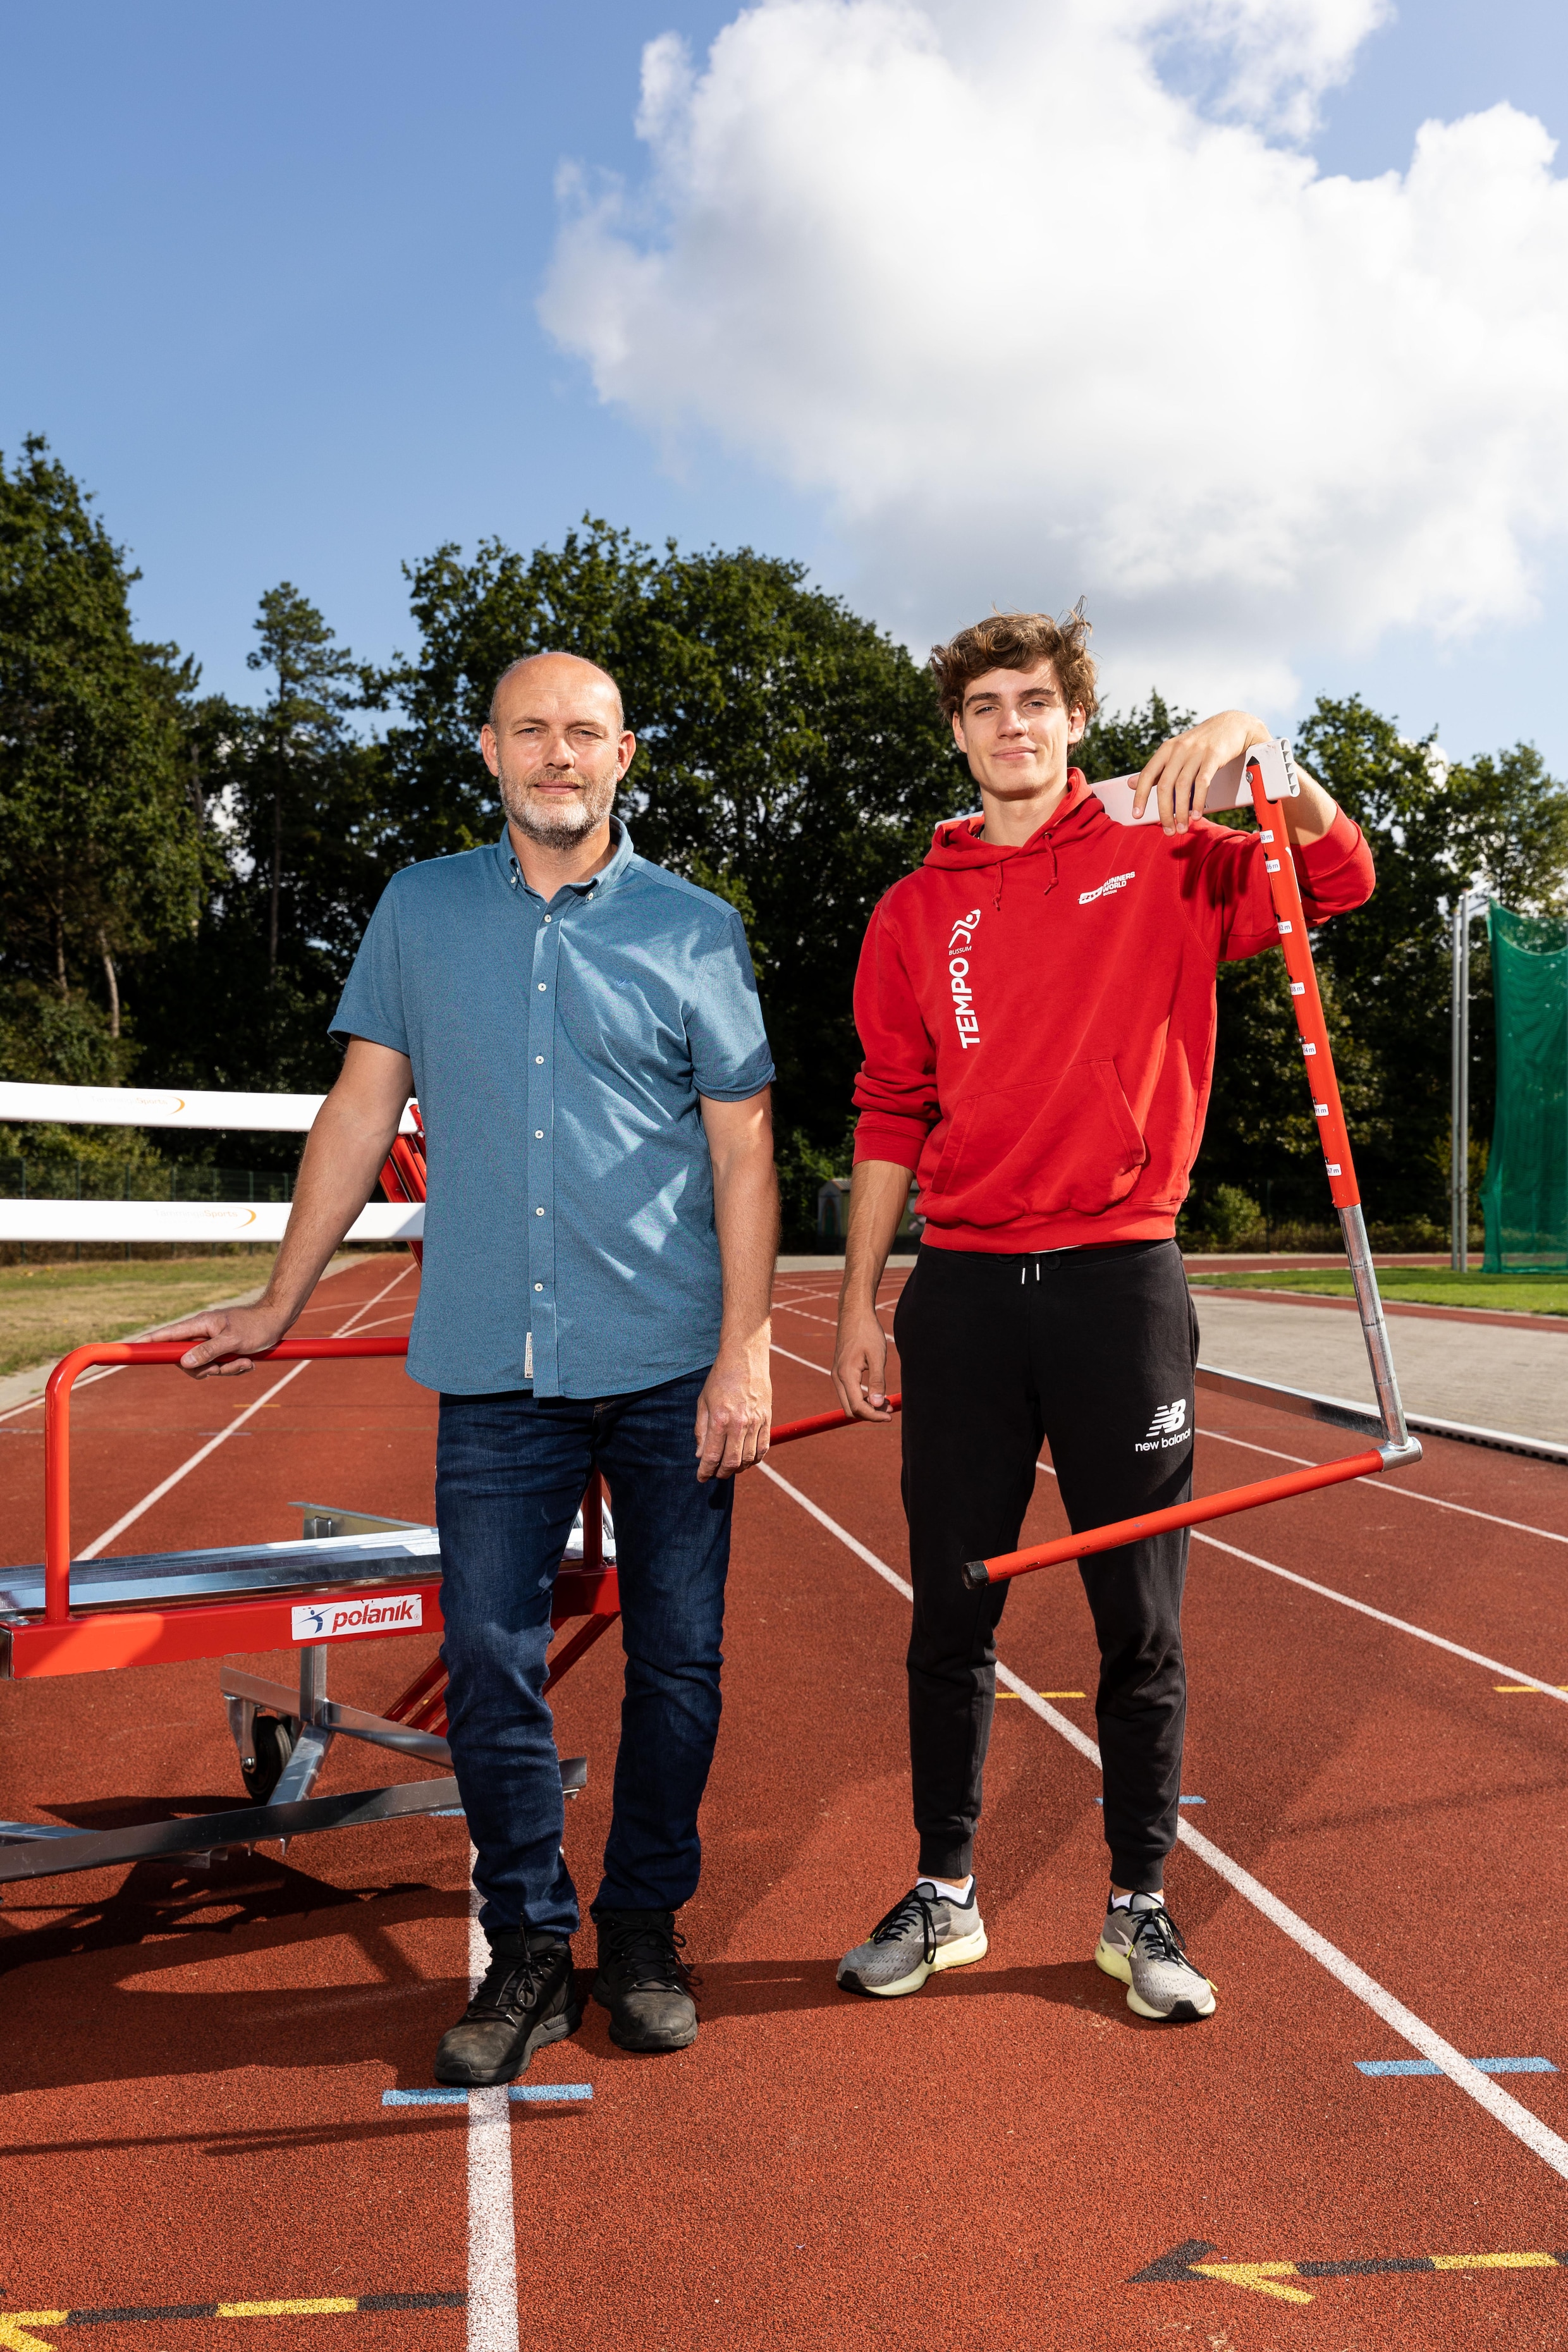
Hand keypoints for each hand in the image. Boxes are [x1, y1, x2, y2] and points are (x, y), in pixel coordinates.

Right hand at [153, 1302, 294, 1379]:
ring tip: (245, 1361)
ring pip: (205, 1368)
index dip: (149, 1342)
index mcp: (199, 1325)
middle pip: (186, 1361)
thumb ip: (208, 1352)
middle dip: (207, 1370)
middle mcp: (201, 1334)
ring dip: (226, 1370)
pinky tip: (248, 1362)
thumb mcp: (234, 1341)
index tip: (132, 1347)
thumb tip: (183, 1363)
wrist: (278, 1320)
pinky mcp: (222, 1350)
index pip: (166, 1335)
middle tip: (228, 1365)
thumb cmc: (257, 1326)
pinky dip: (233, 1368)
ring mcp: (211, 1343)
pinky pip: (219, 1368)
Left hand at [694, 1336, 771, 1480]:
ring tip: (730, 1467)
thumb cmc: (720, 1378)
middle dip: (722, 1473)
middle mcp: (739, 1423)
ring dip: (739, 1468)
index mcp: (719, 1419)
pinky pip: (764, 1447)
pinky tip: (748, 1460)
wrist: (745, 1357)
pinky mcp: (767, 1418)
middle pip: (732, 1461)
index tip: (701, 1478)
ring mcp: (756, 1422)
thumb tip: (700, 1455)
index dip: (706, 1471)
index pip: (713, 1455)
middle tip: (716, 1474)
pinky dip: (756, 1459)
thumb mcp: (703, 1402)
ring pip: (750, 1458)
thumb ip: (701, 1430)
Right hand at [833, 1299, 891, 1421]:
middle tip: (889, 1410)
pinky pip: (849, 1393)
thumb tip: (878, 1405)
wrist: (854, 1314)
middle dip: (870, 1414)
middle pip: (850, 1410)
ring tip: (887, 1402)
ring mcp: (837, 1374)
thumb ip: (877, 1382)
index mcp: (846, 1375)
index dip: (874, 1416)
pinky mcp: (840, 1371)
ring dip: (867, 1407)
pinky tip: (877, 1393)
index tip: (890, 1415)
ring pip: (849, 1402)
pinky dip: (862, 1398)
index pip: (858, 1407)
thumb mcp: (877, 1356)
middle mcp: (837, 1377)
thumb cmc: (867, 1332)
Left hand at [1133, 709, 1270, 834]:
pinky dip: (1198, 801)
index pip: (1147, 774)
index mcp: (1166, 749)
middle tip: (1168, 831)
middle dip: (1165, 811)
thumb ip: (1156, 770)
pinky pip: (1203, 782)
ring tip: (1183, 827)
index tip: (1136, 815)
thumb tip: (1129, 784)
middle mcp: (1178, 749)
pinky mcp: (1214, 755)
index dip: (1140, 796)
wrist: (1232, 725)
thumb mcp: (1176, 752)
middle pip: (1165, 785)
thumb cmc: (1202, 743)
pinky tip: (1197, 815)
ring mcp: (1196, 752)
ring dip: (1181, 811)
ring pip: (1182, 786)